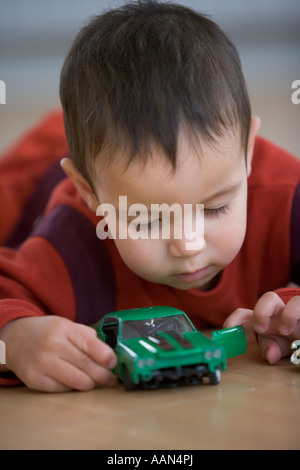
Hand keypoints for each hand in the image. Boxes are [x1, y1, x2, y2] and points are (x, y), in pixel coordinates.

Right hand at [0, 315, 116, 391]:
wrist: (16, 340)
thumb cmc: (47, 333)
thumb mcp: (66, 325)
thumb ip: (86, 336)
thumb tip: (108, 353)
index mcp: (63, 328)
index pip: (89, 343)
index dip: (105, 355)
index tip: (114, 363)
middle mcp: (52, 345)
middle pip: (85, 364)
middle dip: (103, 374)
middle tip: (111, 379)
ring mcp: (42, 363)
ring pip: (76, 381)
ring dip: (90, 383)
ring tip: (95, 382)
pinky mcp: (35, 380)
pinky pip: (62, 389)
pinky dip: (72, 388)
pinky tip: (76, 383)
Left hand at [224, 291, 299, 363]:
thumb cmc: (288, 340)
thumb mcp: (277, 347)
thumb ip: (270, 349)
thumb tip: (270, 356)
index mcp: (264, 319)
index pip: (245, 313)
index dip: (234, 318)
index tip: (228, 329)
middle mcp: (278, 311)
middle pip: (268, 298)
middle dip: (261, 311)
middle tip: (260, 329)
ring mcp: (292, 310)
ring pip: (287, 299)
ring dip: (287, 314)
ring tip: (284, 331)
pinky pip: (299, 304)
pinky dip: (295, 315)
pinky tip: (298, 332)